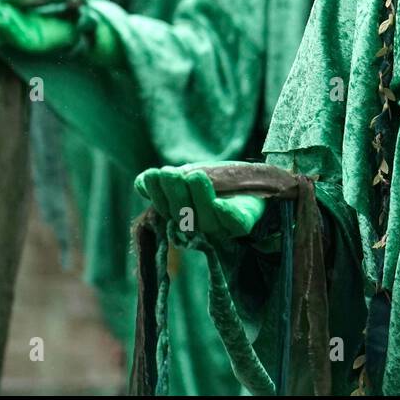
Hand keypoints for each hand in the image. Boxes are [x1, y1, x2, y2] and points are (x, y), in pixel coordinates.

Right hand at [135, 166, 266, 241]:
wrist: (259, 180)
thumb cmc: (221, 179)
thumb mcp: (190, 174)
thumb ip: (167, 181)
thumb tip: (141, 181)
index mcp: (184, 215)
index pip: (165, 208)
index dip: (157, 193)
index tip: (152, 174)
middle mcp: (200, 225)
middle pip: (183, 213)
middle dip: (175, 192)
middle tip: (169, 172)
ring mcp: (222, 227)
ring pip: (205, 217)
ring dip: (199, 197)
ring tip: (194, 175)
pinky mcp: (243, 225)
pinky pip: (233, 222)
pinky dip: (224, 212)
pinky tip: (218, 202)